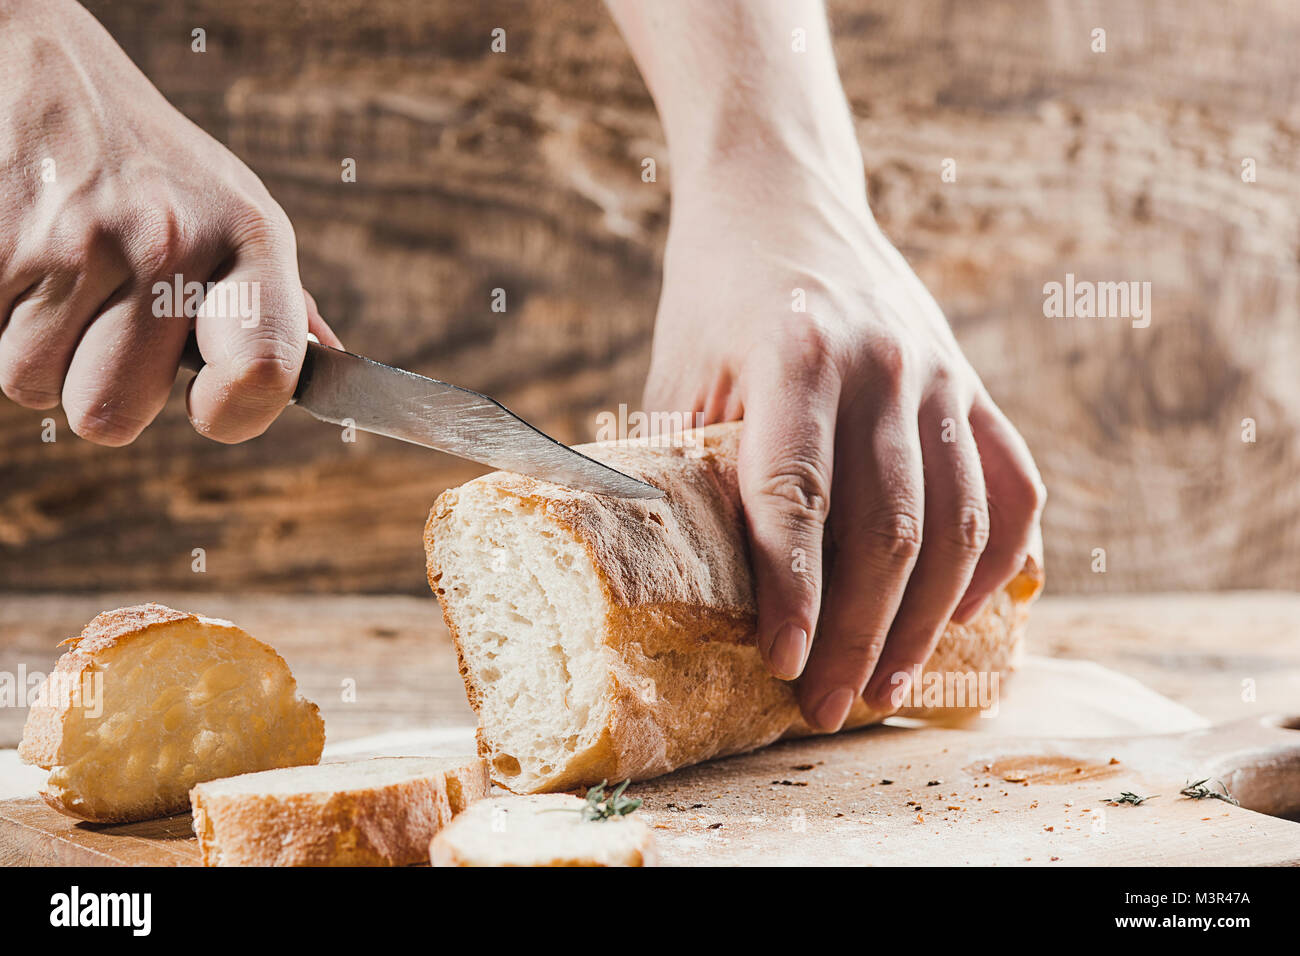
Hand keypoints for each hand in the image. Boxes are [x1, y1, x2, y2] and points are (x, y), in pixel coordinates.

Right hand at [0, 0, 338, 444]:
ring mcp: (74, 242)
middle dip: (101, 388)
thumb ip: (277, 301)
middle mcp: (168, 241)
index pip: (261, 372)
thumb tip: (326, 364)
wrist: (44, 70)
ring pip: (33, 386)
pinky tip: (25, 262)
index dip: (235, 415)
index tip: (210, 405)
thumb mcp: (237, 214)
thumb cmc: (156, 166)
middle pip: (110, 416)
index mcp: (247, 239)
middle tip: (109, 322)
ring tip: (63, 279)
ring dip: (41, 350)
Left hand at [644, 168, 1045, 730]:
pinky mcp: (974, 385)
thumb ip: (686, 465)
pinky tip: (963, 616)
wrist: (783, 196)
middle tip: (828, 708)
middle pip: (887, 529)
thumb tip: (684, 589)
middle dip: (858, 633)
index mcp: (799, 351)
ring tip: (889, 687)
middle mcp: (887, 363)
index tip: (784, 666)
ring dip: (926, 620)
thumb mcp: (678, 368)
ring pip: (956, 524)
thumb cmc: (713, 296)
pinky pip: (1012, 488)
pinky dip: (998, 561)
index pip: (798, 495)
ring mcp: (944, 374)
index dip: (793, 592)